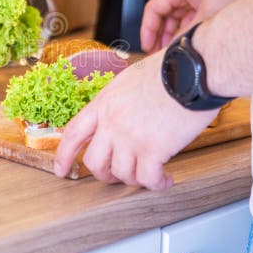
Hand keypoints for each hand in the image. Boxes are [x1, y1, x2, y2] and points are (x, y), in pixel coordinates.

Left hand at [53, 52, 217, 188]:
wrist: (191, 69)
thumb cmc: (168, 69)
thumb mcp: (129, 80)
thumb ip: (117, 103)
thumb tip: (119, 118)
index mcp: (103, 103)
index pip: (73, 134)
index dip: (63, 156)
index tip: (61, 170)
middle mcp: (112, 122)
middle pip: (94, 162)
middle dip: (104, 174)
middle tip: (119, 175)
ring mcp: (130, 137)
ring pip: (121, 174)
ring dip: (135, 179)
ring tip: (150, 173)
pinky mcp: (153, 149)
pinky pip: (147, 179)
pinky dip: (157, 183)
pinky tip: (165, 178)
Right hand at [141, 0, 252, 52]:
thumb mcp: (208, 17)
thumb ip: (188, 35)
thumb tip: (175, 52)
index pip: (153, 8)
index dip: (147, 29)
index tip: (147, 47)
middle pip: (163, 13)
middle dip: (160, 35)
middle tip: (158, 54)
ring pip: (177, 17)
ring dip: (173, 34)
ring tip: (173, 51)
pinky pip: (190, 16)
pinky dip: (186, 29)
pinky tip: (190, 43)